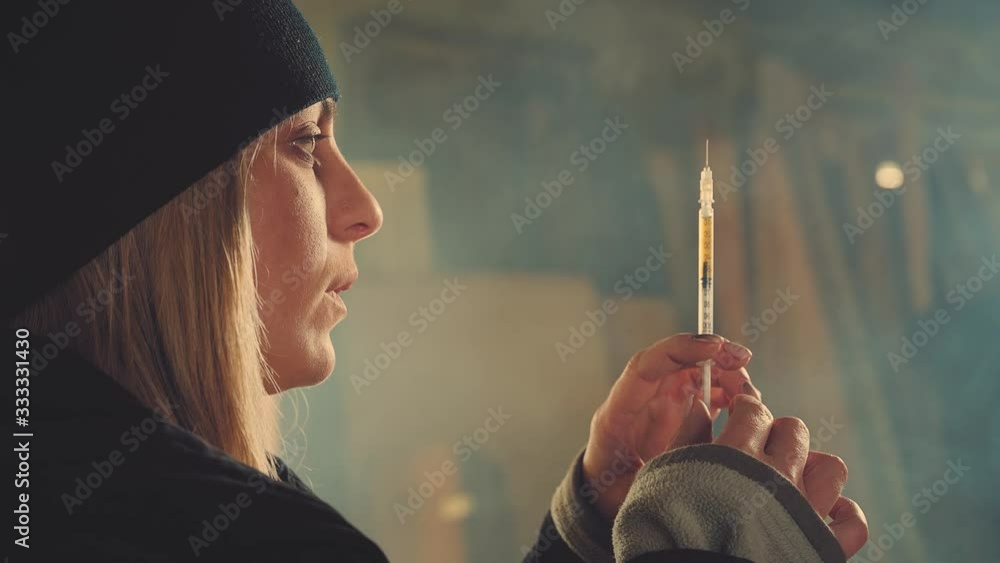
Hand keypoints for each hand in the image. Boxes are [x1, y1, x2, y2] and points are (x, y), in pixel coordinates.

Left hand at [582, 333, 757, 522]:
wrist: (603, 501)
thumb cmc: (613, 494)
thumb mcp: (633, 486)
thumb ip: (665, 458)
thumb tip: (704, 425)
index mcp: (618, 413)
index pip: (645, 366)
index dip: (680, 349)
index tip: (716, 346)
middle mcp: (640, 400)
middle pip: (676, 362)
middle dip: (710, 354)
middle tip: (742, 360)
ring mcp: (659, 404)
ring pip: (694, 373)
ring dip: (723, 373)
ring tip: (748, 391)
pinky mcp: (676, 414)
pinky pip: (702, 391)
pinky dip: (725, 391)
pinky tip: (743, 403)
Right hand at [673, 394, 869, 557]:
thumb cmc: (667, 526)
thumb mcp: (664, 474)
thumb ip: (686, 435)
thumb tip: (701, 403)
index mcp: (737, 453)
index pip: (754, 411)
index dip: (745, 410)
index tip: (736, 416)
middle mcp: (777, 476)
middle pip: (794, 431)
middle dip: (775, 433)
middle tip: (757, 448)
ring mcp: (804, 511)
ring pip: (830, 468)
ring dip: (813, 466)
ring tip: (792, 476)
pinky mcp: (822, 546)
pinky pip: (853, 524)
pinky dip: (843, 515)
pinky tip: (826, 512)